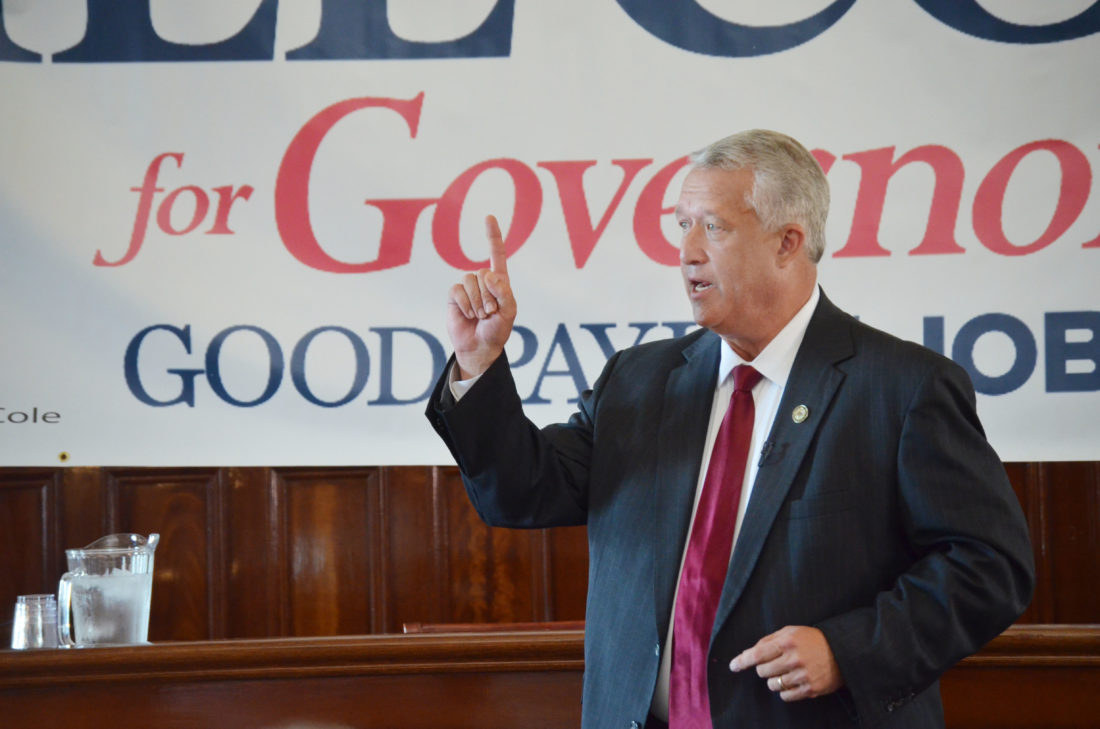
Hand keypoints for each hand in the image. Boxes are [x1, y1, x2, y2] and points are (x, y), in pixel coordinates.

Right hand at [445, 215, 516, 378]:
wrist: (480, 347)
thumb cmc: (497, 330)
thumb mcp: (509, 311)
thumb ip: (504, 291)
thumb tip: (488, 274)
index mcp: (499, 281)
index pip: (496, 253)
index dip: (492, 235)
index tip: (488, 217)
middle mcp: (482, 281)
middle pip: (483, 274)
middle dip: (489, 296)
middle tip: (490, 313)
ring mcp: (467, 287)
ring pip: (470, 281)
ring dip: (477, 302)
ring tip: (480, 315)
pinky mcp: (454, 295)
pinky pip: (458, 290)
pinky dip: (465, 305)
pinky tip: (468, 315)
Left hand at [729, 626, 843, 701]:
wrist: (843, 652)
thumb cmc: (812, 640)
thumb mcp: (791, 632)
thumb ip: (769, 640)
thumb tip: (748, 653)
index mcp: (787, 641)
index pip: (757, 654)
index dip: (742, 661)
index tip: (733, 666)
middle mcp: (794, 659)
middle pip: (763, 672)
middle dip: (764, 669)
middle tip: (775, 663)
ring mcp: (802, 675)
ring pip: (772, 685)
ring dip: (775, 680)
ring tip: (786, 672)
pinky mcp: (810, 689)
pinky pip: (785, 696)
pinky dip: (785, 691)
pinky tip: (793, 681)